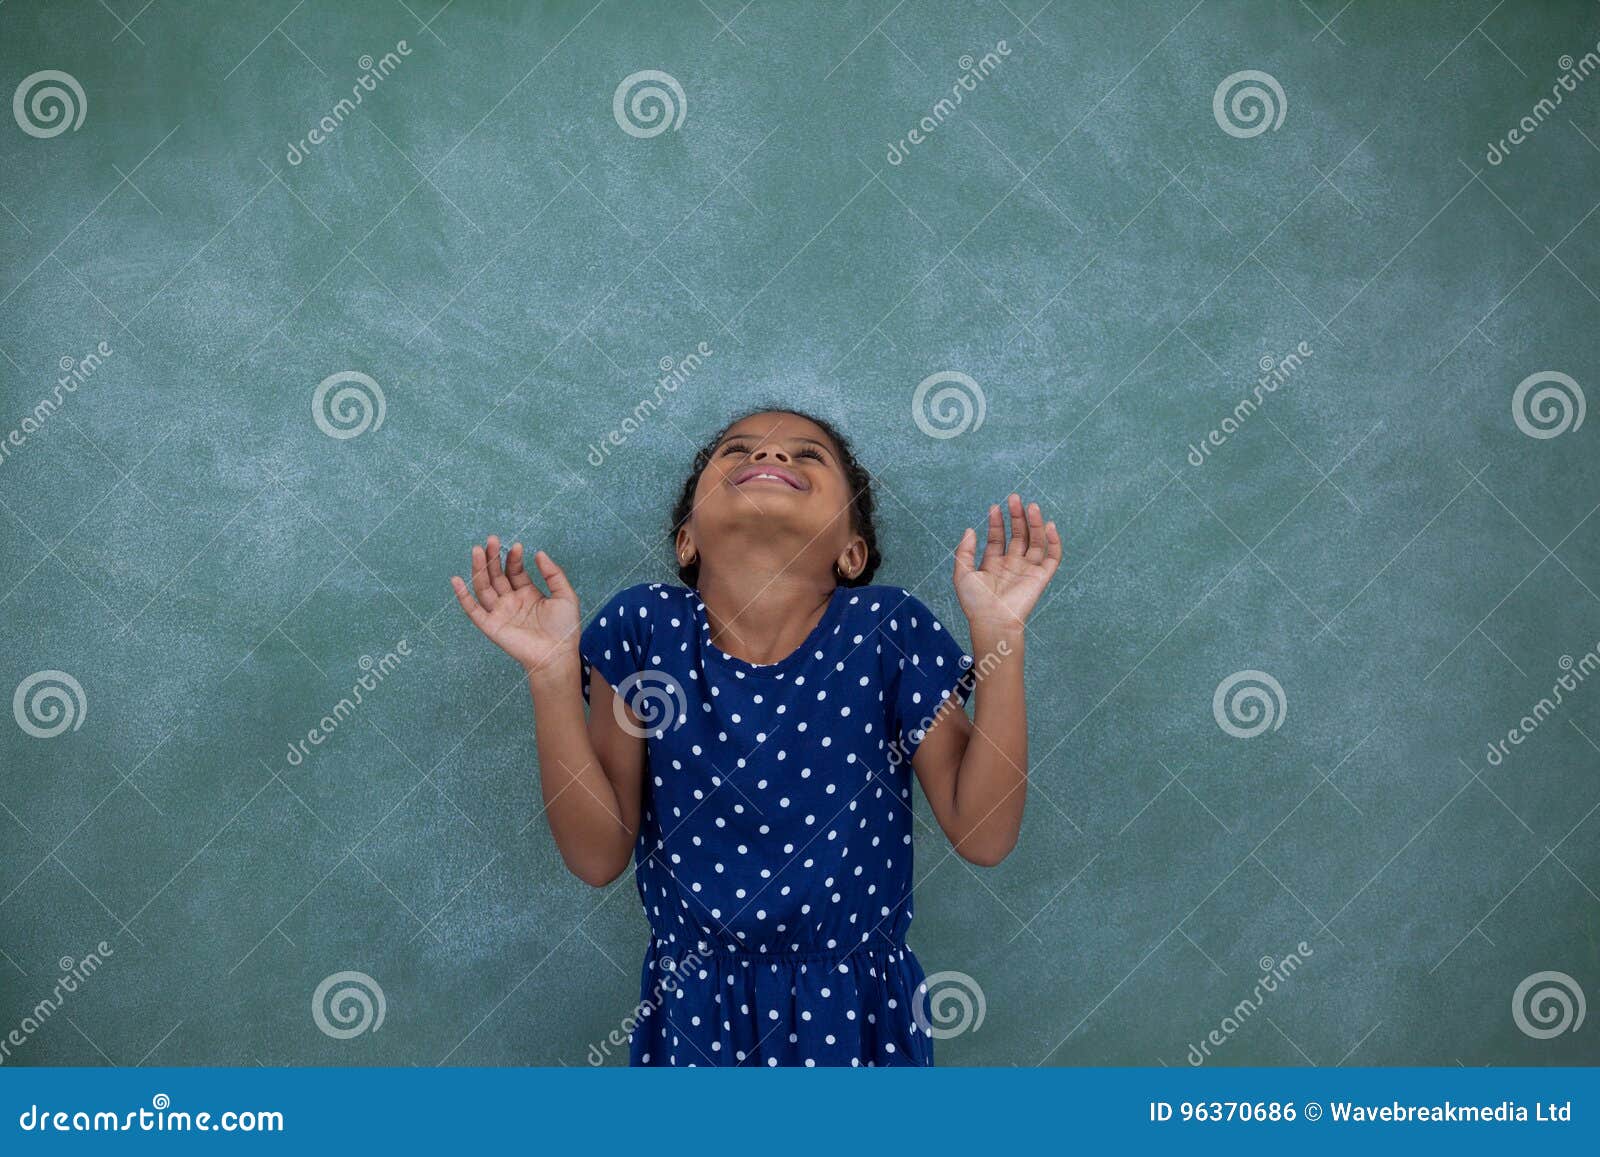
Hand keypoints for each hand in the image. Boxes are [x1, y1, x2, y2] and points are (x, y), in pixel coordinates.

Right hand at [451, 535, 580, 676]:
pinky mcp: (491, 626)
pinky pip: (473, 610)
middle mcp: (511, 601)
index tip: (517, 546)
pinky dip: (463, 597)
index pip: (514, 570)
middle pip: (496, 575)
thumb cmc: (564, 628)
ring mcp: (500, 612)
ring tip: (477, 550)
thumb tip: (539, 553)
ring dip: (479, 569)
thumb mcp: (565, 595)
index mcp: (527, 593)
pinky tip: (457, 581)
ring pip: (484, 587)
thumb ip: (553, 573)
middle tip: (492, 540)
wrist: (558, 654)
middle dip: (493, 557)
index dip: (513, 558)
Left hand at [953, 494, 1061, 636]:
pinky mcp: (1041, 577)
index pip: (998, 538)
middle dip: (1016, 517)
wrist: (992, 621)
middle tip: (1014, 498)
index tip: (994, 507)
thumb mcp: (962, 573)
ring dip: (1034, 523)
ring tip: (1030, 506)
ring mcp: (1028, 570)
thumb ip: (964, 551)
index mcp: (994, 564)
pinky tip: (1048, 525)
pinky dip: (1053, 541)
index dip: (996, 522)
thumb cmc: (975, 602)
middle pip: (1018, 535)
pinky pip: (1052, 557)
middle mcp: (1012, 565)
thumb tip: (970, 530)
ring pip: (1035, 541)